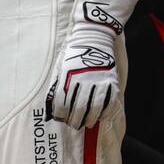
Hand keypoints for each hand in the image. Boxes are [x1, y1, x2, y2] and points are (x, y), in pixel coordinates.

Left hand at [47, 0, 126, 128]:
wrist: (94, 38)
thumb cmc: (74, 56)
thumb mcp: (60, 68)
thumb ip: (56, 88)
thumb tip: (52, 109)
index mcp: (68, 76)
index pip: (62, 103)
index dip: (61, 114)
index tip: (62, 118)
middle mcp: (83, 80)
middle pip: (78, 109)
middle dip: (75, 121)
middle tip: (74, 125)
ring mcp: (99, 81)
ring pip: (94, 108)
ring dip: (90, 120)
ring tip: (87, 123)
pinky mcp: (111, 81)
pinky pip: (109, 102)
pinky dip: (105, 112)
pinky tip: (100, 116)